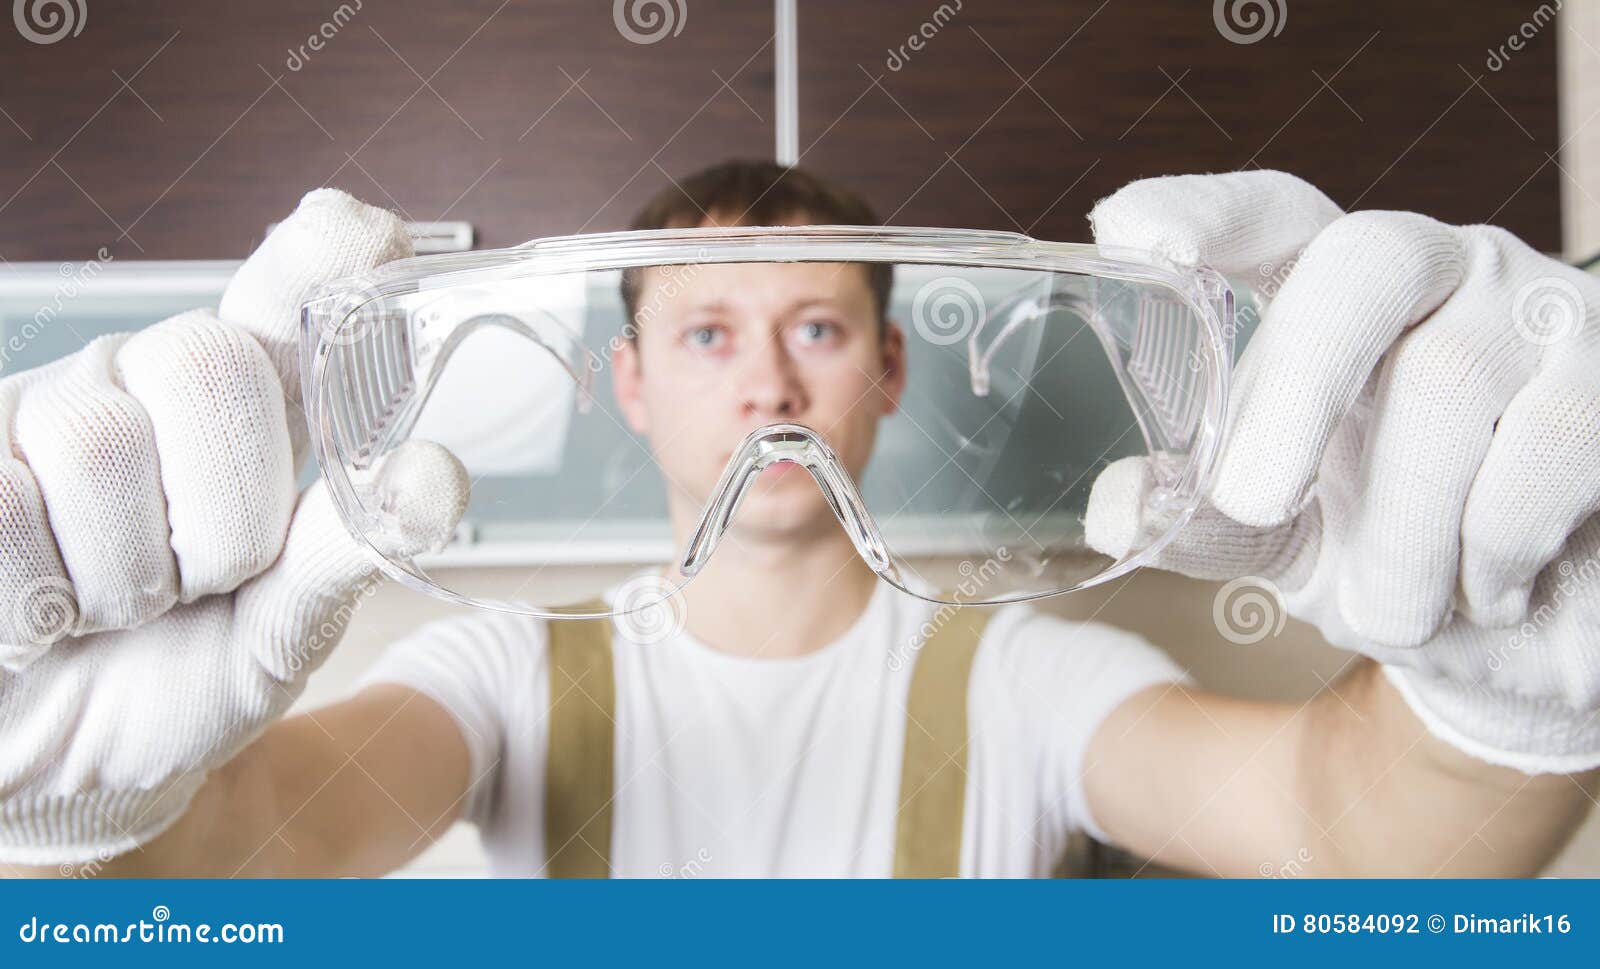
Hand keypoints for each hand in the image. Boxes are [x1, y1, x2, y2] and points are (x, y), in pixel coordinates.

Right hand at [0, 190, 467, 864]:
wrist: (69, 774)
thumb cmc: (185, 676)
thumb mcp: (286, 626)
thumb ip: (350, 548)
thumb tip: (438, 477)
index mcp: (242, 410)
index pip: (291, 292)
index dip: (326, 255)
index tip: (360, 234)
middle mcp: (139, 386)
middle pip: (206, 361)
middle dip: (222, 508)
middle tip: (197, 581)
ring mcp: (34, 421)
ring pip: (100, 443)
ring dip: (125, 572)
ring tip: (112, 609)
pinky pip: (2, 509)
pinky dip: (36, 600)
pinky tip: (35, 616)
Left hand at [1085, 170, 1599, 773]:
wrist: (1525, 639)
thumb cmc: (1387, 558)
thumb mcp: (1282, 541)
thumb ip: (1204, 519)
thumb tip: (1114, 504)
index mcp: (1335, 295)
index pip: (1274, 216)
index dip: (1209, 212)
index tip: (1133, 232)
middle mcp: (1440, 273)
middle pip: (1364, 263)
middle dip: (1297, 385)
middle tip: (1253, 499)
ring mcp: (1538, 312)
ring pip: (1454, 379)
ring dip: (1405, 530)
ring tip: (1392, 607)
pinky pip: (1551, 439)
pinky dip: (1499, 541)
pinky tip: (1488, 588)